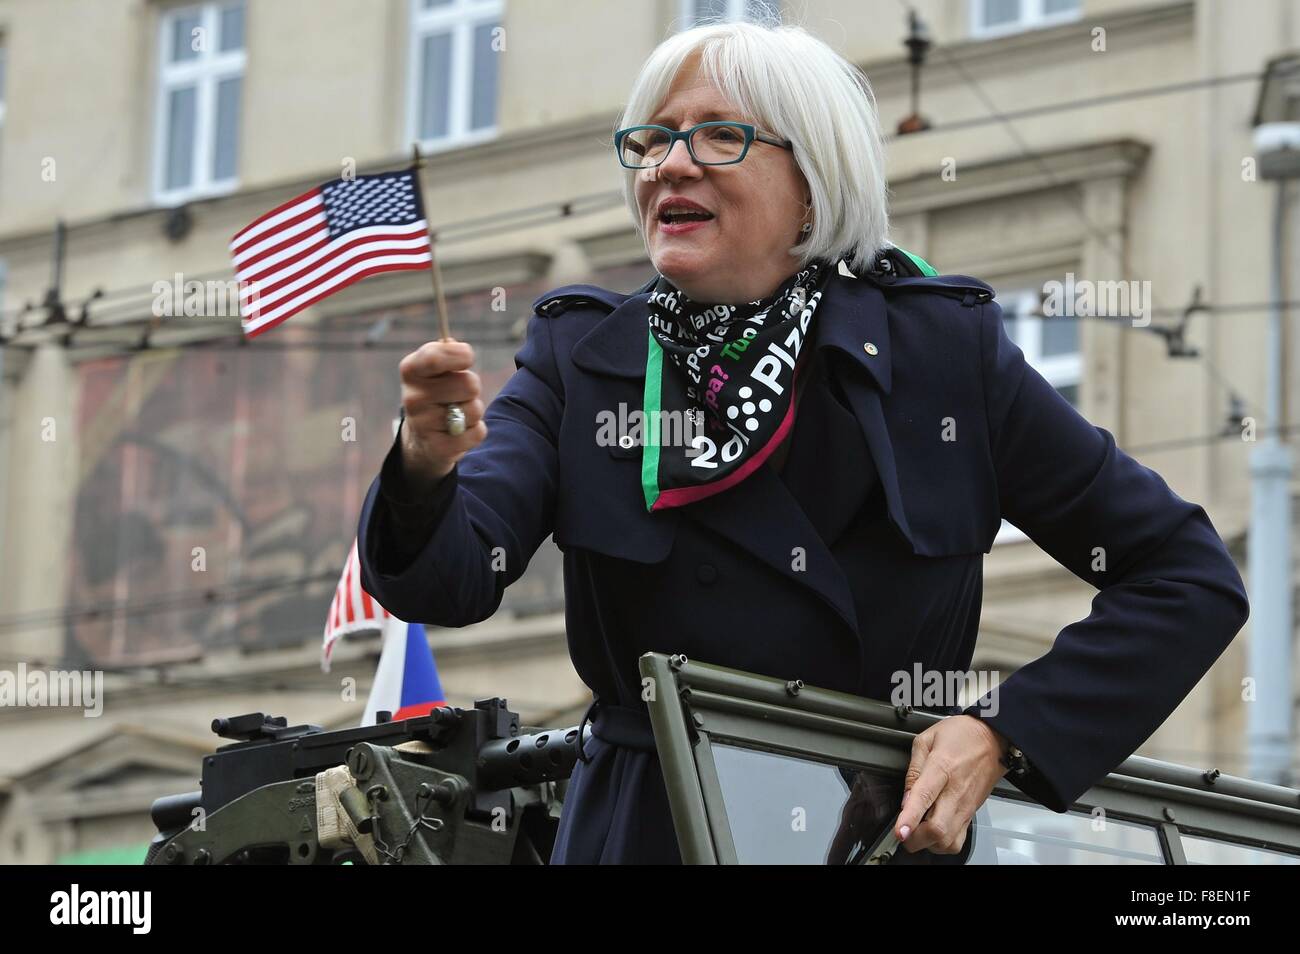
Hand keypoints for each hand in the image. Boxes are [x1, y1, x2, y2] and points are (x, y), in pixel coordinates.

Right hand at [398, 339, 486, 490]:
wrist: (422, 439)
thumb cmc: (436, 393)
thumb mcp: (434, 369)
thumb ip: (446, 353)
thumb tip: (455, 345)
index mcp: (411, 371)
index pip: (435, 357)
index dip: (460, 355)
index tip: (467, 357)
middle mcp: (412, 398)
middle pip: (469, 384)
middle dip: (473, 388)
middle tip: (459, 394)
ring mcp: (423, 425)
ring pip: (475, 410)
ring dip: (473, 411)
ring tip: (457, 414)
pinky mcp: (438, 448)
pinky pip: (478, 432)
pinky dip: (475, 431)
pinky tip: (459, 432)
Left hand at [893, 714, 1008, 854]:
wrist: (994, 738)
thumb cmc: (961, 735)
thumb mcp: (927, 739)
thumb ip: (913, 769)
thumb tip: (906, 798)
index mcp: (942, 768)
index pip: (925, 798)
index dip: (910, 818)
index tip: (899, 832)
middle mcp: (956, 791)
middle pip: (938, 829)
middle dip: (915, 839)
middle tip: (903, 833)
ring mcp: (966, 806)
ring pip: (948, 841)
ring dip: (928, 843)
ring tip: (917, 832)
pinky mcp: (972, 813)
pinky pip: (958, 841)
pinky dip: (942, 844)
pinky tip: (933, 833)